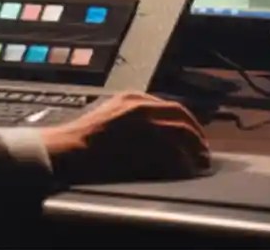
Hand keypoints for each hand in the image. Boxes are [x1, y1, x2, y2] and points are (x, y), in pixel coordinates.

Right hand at [40, 92, 209, 184]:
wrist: (68, 150)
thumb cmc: (81, 140)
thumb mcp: (108, 118)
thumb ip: (132, 120)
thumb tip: (154, 136)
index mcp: (131, 98)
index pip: (170, 106)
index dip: (184, 123)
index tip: (190, 136)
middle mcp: (141, 104)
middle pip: (181, 116)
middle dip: (195, 134)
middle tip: (201, 151)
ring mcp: (146, 122)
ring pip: (183, 132)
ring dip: (194, 148)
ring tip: (198, 163)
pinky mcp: (147, 141)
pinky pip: (176, 152)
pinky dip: (184, 162)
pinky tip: (185, 171)